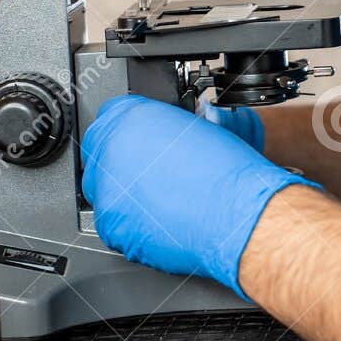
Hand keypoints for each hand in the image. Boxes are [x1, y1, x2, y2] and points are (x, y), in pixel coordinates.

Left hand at [80, 95, 318, 298]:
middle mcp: (112, 151)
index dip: (130, 128)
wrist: (238, 215)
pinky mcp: (112, 226)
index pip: (112, 114)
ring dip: (127, 192)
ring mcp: (108, 191)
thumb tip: (160, 132)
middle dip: (124, 161)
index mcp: (132, 118)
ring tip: (162, 197)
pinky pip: (115, 220)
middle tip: (153, 171)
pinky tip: (161, 217)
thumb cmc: (229, 172)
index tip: (140, 141)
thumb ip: (165, 124)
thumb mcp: (202, 124)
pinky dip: (133, 221)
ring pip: (105, 188)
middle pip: (102, 152)